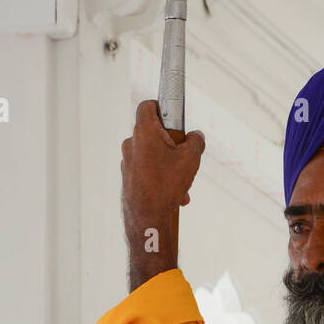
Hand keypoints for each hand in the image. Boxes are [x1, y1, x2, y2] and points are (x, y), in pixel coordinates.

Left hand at [121, 100, 205, 288]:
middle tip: (185, 158)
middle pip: (154, 133)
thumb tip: (196, 136)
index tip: (173, 117)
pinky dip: (162, 179)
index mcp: (144, 132)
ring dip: (170, 166)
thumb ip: (196, 140)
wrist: (148, 218)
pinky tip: (175, 196)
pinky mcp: (128, 178)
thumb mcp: (191, 158)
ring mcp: (127, 162)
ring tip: (183, 185)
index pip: (147, 105)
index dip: (161, 106)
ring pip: (153, 156)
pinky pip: (148, 172)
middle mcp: (132, 144)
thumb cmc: (167, 185)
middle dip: (172, 144)